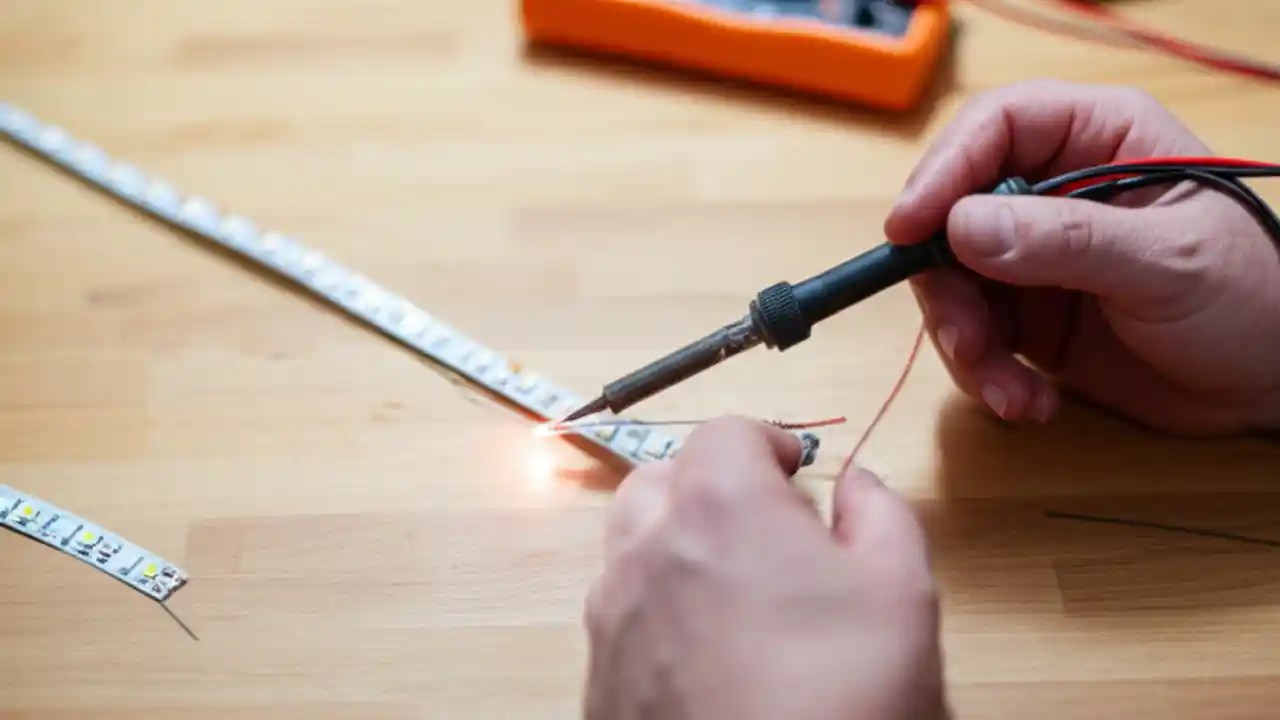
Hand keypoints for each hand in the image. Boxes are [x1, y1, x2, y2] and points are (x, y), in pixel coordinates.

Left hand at [584, 417, 946, 719]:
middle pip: (663, 477)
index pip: (727, 432)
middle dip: (711, 484)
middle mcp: (648, 549)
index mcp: (719, 505)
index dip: (768, 442)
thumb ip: (880, 511)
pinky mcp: (601, 678)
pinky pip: (620, 613)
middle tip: (766, 524)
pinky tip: (707, 650)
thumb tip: (856, 484)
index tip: (796, 468)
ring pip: (631, 544)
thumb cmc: (841, 698)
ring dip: (676, 542)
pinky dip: (655, 607)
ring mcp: (613, 616)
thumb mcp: (902, 589)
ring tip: (735, 589)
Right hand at [887, 80, 1279, 434]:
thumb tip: (962, 226)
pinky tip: (1029, 404)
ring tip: (1008, 391)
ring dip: (965, 345)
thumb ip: (1067, 241)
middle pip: (952, 214)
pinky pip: (973, 338)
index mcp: (1094, 141)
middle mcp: (1051, 192)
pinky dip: (987, 377)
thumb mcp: (1164, 262)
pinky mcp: (1027, 318)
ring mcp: (1033, 257)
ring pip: (951, 285)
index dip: (943, 171)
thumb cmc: (1248, 298)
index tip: (909, 229)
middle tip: (965, 341)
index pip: (994, 128)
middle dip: (946, 285)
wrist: (1272, 383)